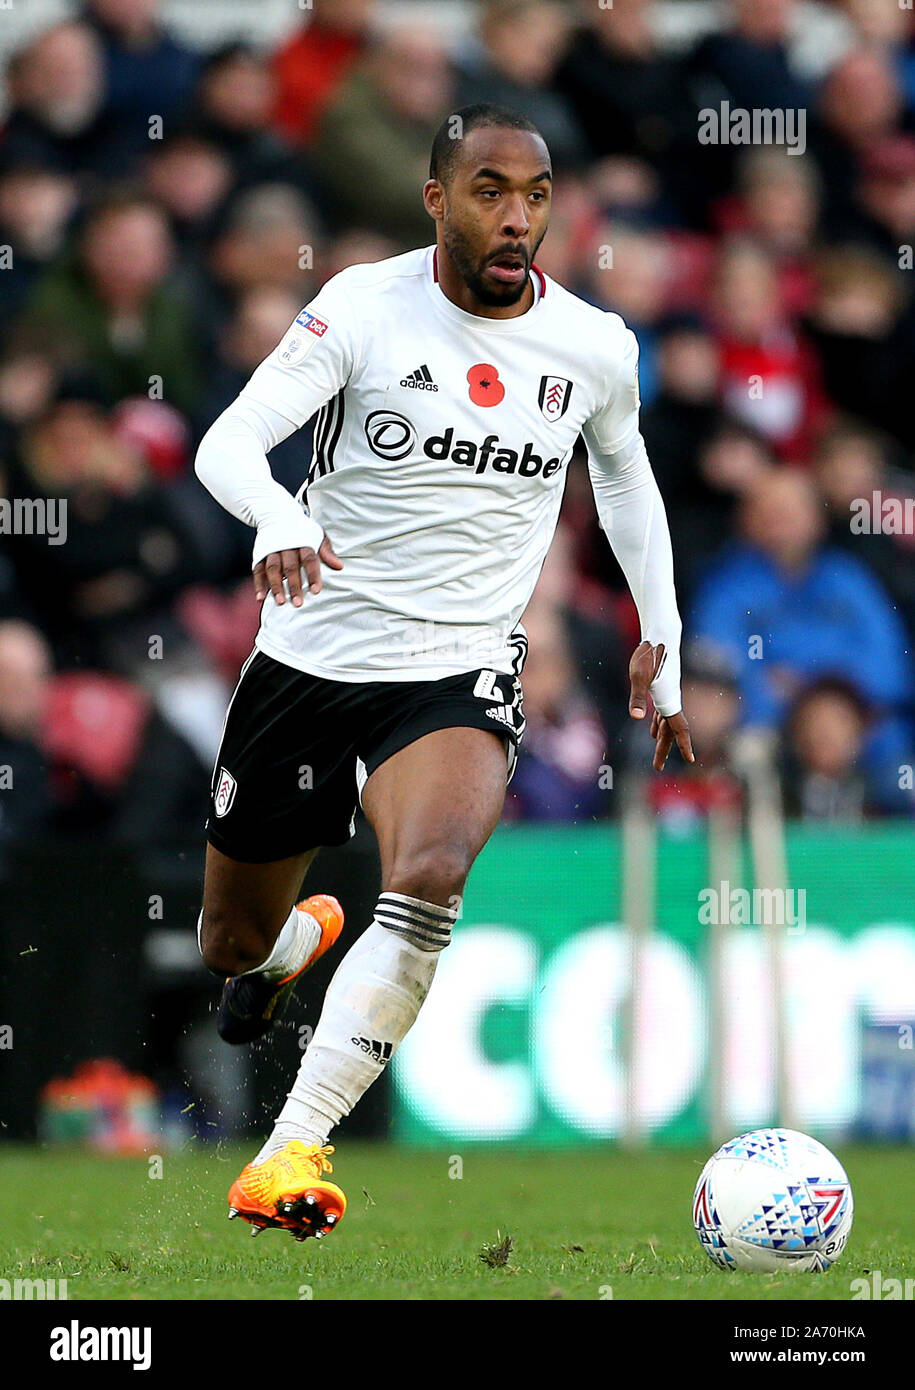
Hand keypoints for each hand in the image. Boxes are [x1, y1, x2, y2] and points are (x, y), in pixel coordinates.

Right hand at [253, 533, 342, 605]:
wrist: (277, 513)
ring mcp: (271, 549)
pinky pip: (258, 569)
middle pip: (290, 567)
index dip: (313, 575)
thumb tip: (339, 567)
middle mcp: (286, 545)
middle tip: (298, 603)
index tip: (315, 591)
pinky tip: (261, 598)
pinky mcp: (260, 553)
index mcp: (302, 541)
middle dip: (294, 585)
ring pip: (273, 569)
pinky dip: (259, 584)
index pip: (309, 559)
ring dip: (276, 586)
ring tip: (280, 602)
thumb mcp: (317, 535)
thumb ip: (326, 551)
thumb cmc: (302, 530)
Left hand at [628, 639, 694, 770]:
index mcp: (669, 700)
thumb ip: (637, 697)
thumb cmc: (649, 655)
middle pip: (671, 730)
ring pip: (666, 722)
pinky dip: (658, 724)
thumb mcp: (638, 676)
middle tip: (657, 767)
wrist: (660, 636)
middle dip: (664, 749)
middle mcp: (671, 700)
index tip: (691, 760)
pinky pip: (662, 713)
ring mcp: (667, 695)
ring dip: (661, 739)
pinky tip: (652, 730)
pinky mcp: (662, 689)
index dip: (684, 745)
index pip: (679, 728)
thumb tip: (635, 717)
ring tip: (657, 753)